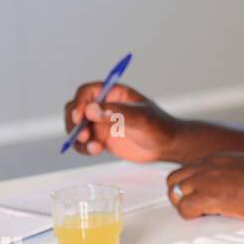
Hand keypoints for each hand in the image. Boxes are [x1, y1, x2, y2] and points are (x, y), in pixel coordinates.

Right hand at [63, 82, 179, 161]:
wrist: (168, 146)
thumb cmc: (159, 126)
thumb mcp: (140, 117)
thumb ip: (116, 113)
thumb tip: (90, 110)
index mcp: (114, 94)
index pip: (87, 92)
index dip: (80, 102)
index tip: (80, 116)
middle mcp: (104, 106)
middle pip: (76, 109)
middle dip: (75, 122)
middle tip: (83, 135)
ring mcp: (102, 123)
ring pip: (77, 127)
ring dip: (78, 138)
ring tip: (94, 147)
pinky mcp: (101, 139)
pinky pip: (84, 142)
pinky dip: (84, 148)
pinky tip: (96, 151)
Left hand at [166, 152, 243, 220]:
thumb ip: (230, 174)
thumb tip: (226, 187)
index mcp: (218, 158)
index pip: (188, 169)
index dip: (191, 185)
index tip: (200, 195)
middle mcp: (208, 166)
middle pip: (174, 179)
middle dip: (180, 194)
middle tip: (195, 206)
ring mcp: (206, 180)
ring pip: (175, 194)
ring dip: (186, 205)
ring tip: (203, 213)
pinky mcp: (209, 197)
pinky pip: (184, 209)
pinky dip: (191, 216)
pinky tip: (207, 217)